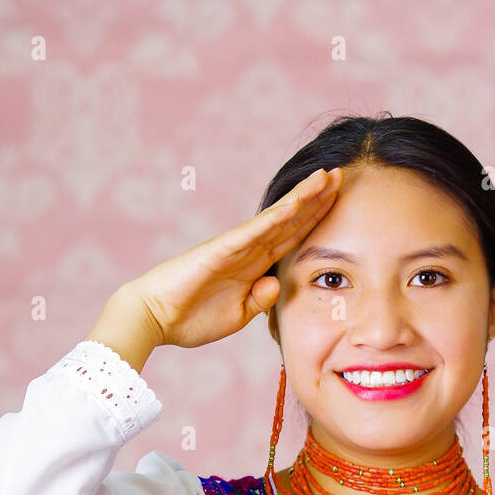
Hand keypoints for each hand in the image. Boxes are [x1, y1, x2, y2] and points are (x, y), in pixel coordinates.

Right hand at [125, 166, 343, 348]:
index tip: (337, 203)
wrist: (154, 318)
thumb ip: (260, 300)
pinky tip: (298, 201)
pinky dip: (278, 215)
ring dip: (304, 197)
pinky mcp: (223, 248)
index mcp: (252, 266)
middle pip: (290, 220)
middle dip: (316, 199)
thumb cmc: (190, 318)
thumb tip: (277, 283)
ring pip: (278, 217)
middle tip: (340, 176)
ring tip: (327, 176)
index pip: (291, 238)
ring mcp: (236, 246)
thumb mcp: (237, 315)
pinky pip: (257, 229)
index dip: (314, 220)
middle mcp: (247, 250)